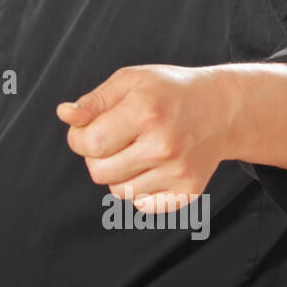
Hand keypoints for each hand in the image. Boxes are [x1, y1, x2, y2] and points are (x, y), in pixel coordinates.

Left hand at [55, 64, 237, 212]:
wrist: (221, 110)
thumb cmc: (168, 92)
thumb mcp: (130, 81)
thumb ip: (94, 101)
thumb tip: (65, 115)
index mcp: (146, 111)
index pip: (90, 143)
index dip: (78, 138)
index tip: (86, 129)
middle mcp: (164, 145)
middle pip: (100, 172)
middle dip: (96, 157)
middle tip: (112, 140)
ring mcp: (178, 171)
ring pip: (119, 191)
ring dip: (118, 174)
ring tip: (135, 151)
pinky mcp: (188, 191)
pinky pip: (142, 205)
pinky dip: (140, 190)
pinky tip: (151, 167)